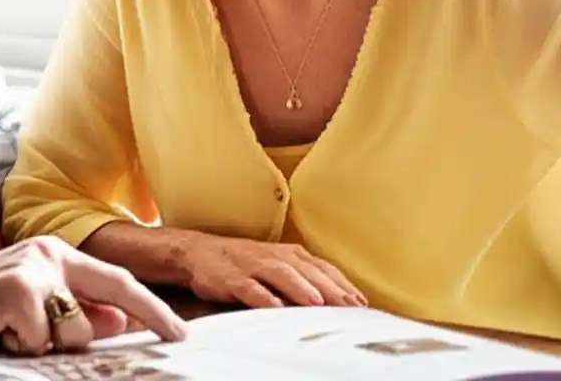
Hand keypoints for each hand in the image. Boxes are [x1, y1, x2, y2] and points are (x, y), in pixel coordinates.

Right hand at [0, 236, 187, 355]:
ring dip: (50, 345)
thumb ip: (73, 309)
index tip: (179, 330)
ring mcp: (34, 270)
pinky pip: (42, 341)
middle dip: (151, 317)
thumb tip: (118, 320)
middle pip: (114, 291)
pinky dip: (22, 348)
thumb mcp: (32, 306)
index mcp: (54, 252)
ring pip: (77, 329)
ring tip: (16, 334)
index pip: (115, 279)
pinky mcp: (18, 292)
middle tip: (179, 338)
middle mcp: (49, 253)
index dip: (151, 305)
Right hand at [183, 235, 366, 308]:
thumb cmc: (245, 264)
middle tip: (350, 307)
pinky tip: (275, 307)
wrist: (198, 253)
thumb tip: (339, 302)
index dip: (343, 285)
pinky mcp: (230, 278)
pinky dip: (263, 296)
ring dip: (300, 288)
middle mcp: (274, 256)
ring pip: (281, 274)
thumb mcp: (277, 265)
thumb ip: (305, 279)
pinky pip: (248, 287)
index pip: (323, 268)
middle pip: (307, 271)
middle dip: (329, 289)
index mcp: (290, 254)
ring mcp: (252, 266)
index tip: (361, 304)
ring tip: (318, 303)